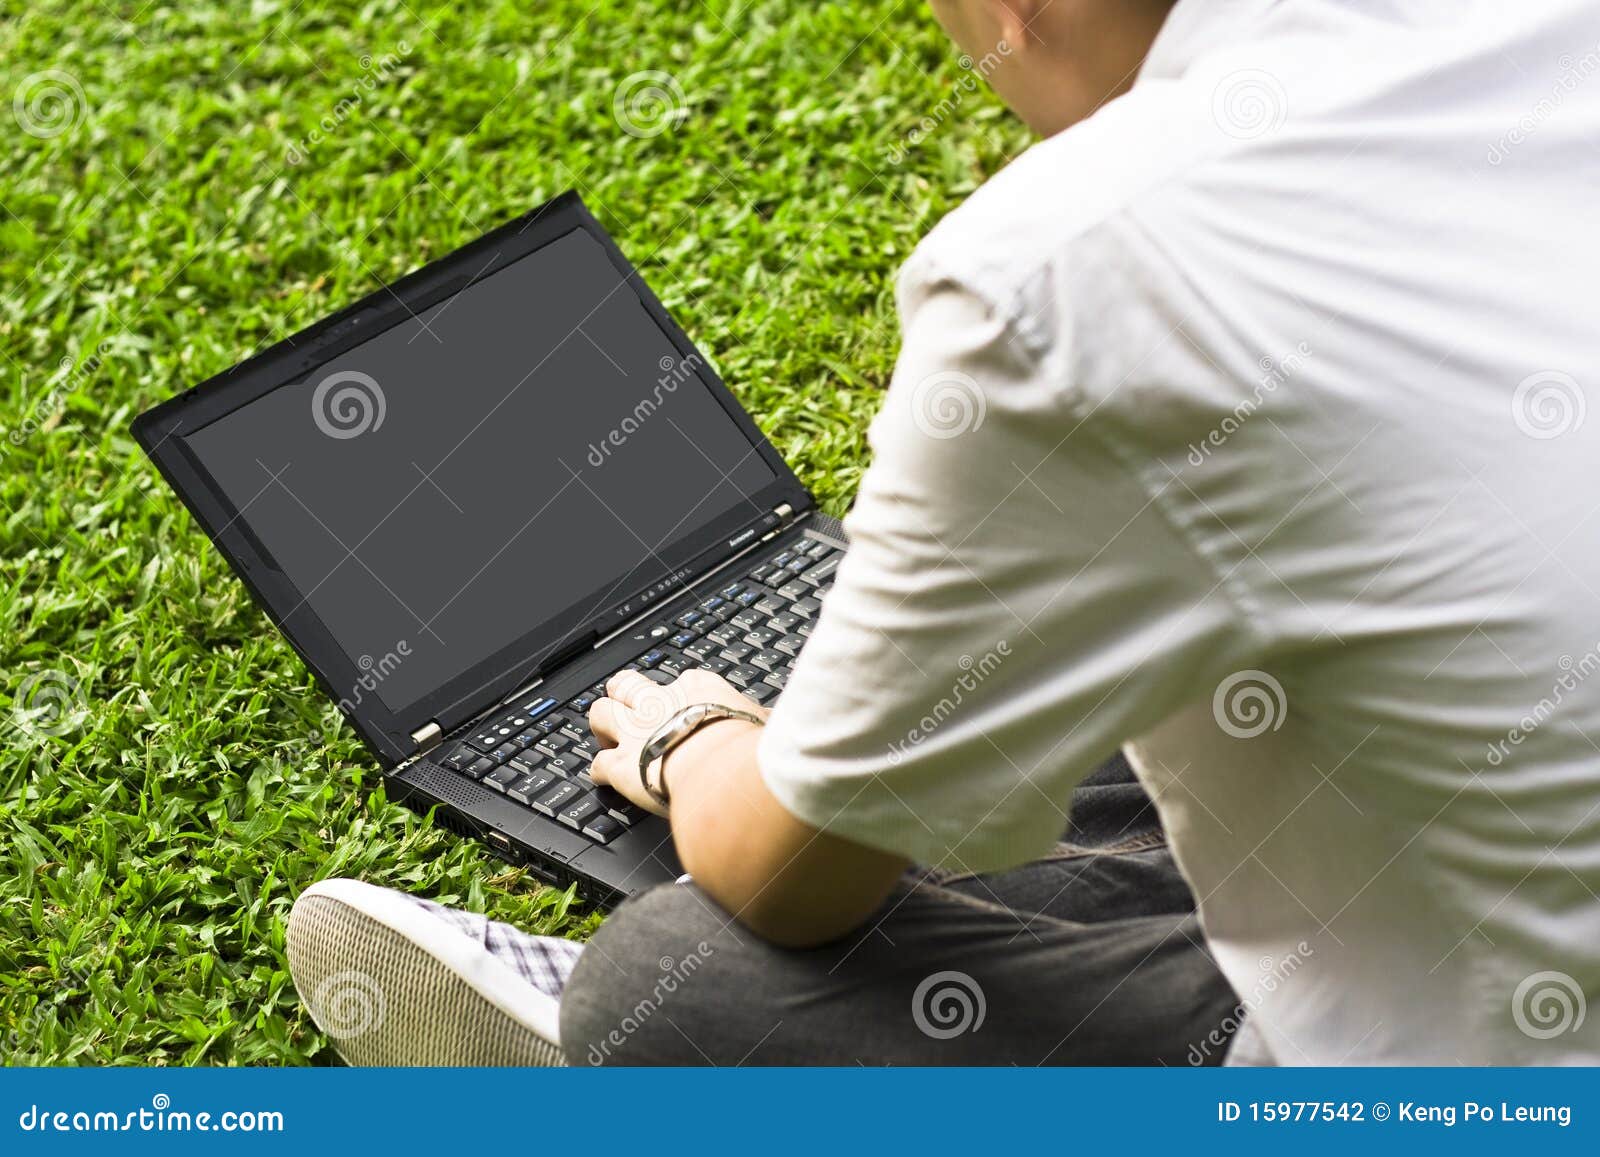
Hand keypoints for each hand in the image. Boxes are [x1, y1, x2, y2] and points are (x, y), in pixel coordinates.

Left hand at [587, 668, 768, 815]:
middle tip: (625, 703)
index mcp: (696, 689)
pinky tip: (603, 778)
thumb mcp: (764, 723)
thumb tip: (778, 719)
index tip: (682, 704)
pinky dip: (598, 772)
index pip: (682, 680)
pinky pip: (597, 765)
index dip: (678, 693)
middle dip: (623, 692)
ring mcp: (635, 733)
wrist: (724, 772)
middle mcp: (659, 704)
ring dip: (601, 725)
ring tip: (605, 736)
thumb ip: (764, 719)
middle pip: (627, 685)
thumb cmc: (746, 747)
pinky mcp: (621, 765)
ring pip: (600, 713)